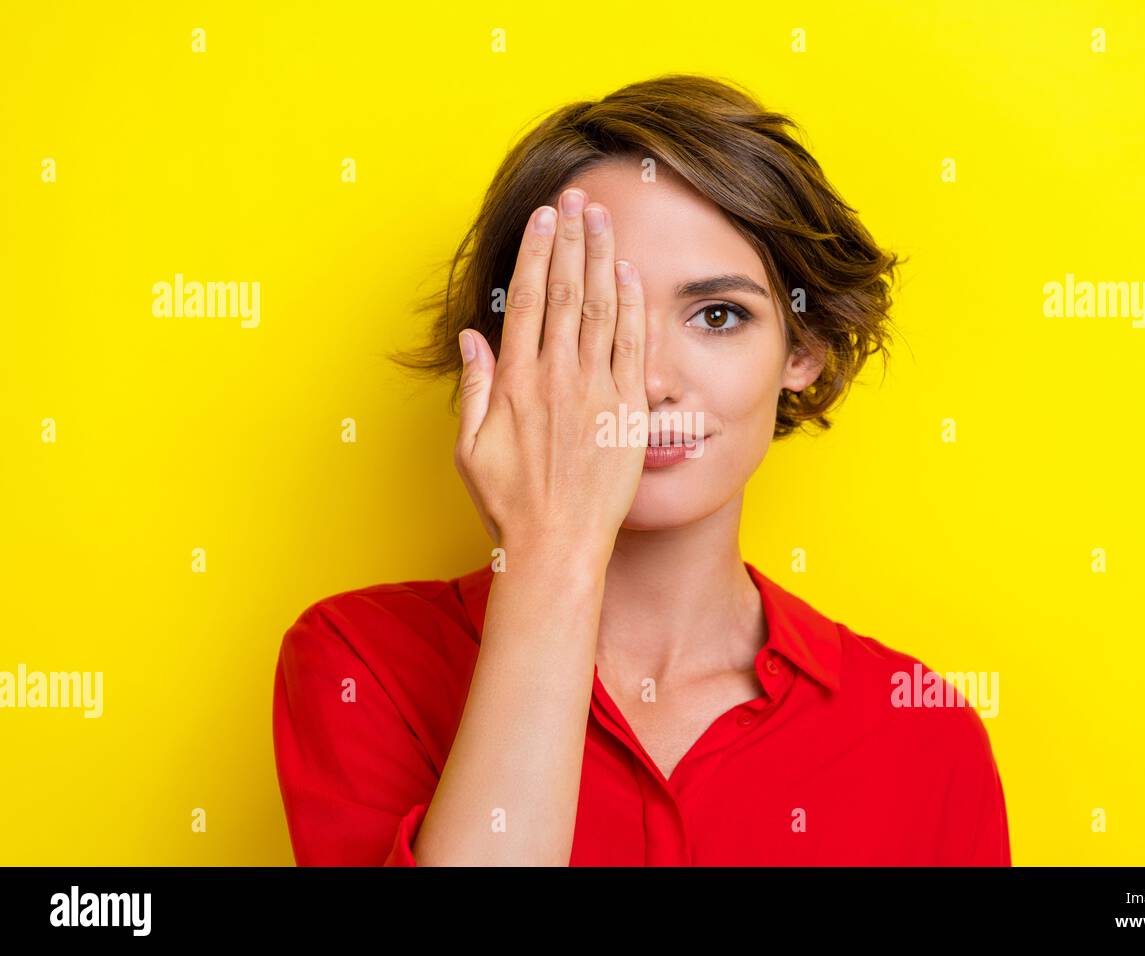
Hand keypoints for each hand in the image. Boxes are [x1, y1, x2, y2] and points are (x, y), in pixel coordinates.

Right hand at [453, 187, 648, 564]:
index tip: (546, 217)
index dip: (539, 252)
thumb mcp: (470, 448)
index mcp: (515, 380)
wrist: (557, 545)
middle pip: (567, 290)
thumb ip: (473, 388)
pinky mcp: (626, 410)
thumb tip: (472, 336)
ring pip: (601, 308)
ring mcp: (595, 390)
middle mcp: (556, 376)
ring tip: (605, 218)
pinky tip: (631, 274)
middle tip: (579, 197)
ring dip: (603, 258)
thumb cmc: (510, 503)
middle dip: (573, 239)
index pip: (529, 298)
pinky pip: (632, 347)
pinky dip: (632, 307)